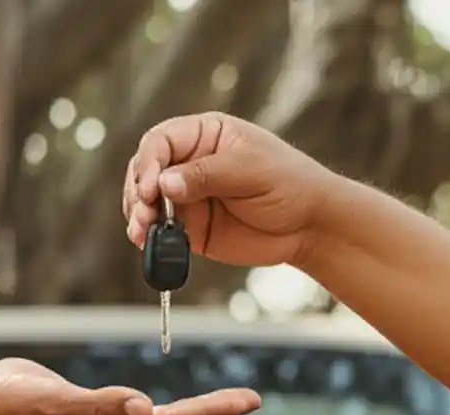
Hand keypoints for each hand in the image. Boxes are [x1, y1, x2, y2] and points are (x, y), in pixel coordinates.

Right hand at [0, 358, 260, 414]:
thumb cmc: (12, 406)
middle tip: (251, 399)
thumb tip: (146, 407)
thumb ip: (102, 404)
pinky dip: (164, 409)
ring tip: (226, 404)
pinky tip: (168, 407)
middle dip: (215, 413)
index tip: (249, 400)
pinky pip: (140, 414)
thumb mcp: (57, 401)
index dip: (214, 412)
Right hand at [122, 112, 339, 267]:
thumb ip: (206, 175)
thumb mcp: (250, 170)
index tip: (151, 187)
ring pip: (147, 202)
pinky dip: (152, 238)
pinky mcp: (191, 226)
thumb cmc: (288, 183)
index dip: (149, 163)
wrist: (310, 225)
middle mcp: (190, 162)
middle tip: (144, 213)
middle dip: (139, 192)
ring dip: (139, 215)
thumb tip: (163, 183)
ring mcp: (187, 195)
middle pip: (146, 171)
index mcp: (204, 135)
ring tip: (142, 232)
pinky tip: (149, 244)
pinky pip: (161, 230)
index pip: (161, 141)